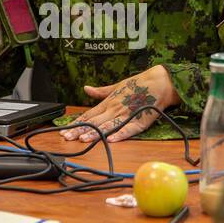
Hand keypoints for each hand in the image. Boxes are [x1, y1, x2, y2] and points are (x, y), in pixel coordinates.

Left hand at [62, 65, 178, 142]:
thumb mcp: (117, 86)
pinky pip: (127, 130)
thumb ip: (101, 91)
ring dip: (95, 133)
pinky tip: (110, 140)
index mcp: (109, 102)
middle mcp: (114, 109)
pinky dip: (119, 135)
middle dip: (80, 130)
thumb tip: (86, 88)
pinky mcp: (139, 122)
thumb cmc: (139, 84)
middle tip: (67, 138)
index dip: (76, 123)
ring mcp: (126, 116)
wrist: (159, 83)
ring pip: (108, 126)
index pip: (88, 115)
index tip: (64, 130)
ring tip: (83, 139)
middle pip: (95, 122)